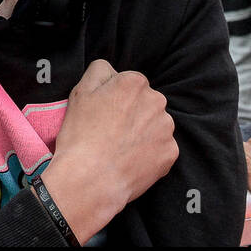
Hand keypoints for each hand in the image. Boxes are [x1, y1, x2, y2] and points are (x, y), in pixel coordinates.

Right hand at [39, 59, 177, 243]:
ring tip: (121, 149)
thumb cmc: (81, 136)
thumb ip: (99, 70)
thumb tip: (111, 70)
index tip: (105, 114)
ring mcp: (165, 128)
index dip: (116, 99)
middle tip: (112, 132)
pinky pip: (161, 148)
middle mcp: (156, 101)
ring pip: (155, 125)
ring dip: (143, 132)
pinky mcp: (170, 153)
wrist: (90, 180)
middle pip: (146, 102)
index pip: (129, 84)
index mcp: (134, 83)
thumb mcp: (80, 92)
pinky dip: (150, 154)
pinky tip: (131, 161)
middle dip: (133, 113)